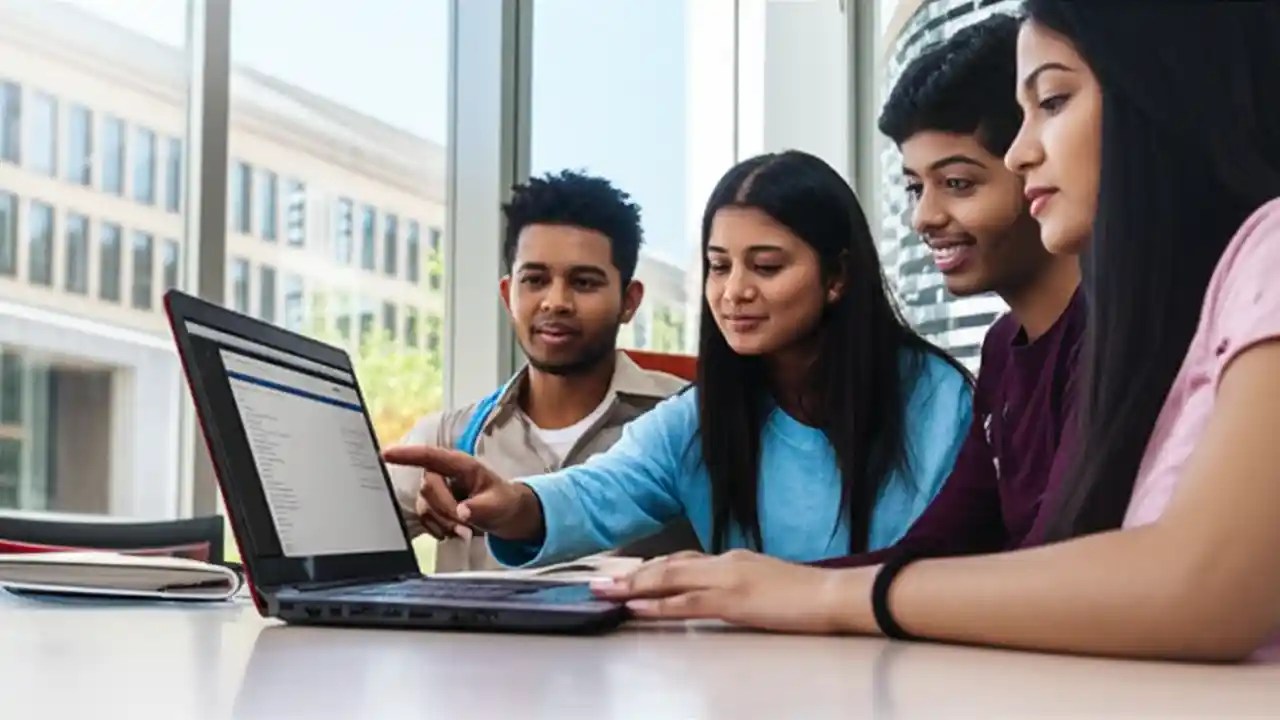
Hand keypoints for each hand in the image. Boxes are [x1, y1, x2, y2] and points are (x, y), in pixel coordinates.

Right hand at [381, 445, 543, 540]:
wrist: (504, 514)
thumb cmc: (502, 501)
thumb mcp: (499, 505)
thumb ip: (481, 508)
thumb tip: (462, 512)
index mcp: (460, 464)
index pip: (430, 456)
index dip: (407, 455)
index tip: (386, 454)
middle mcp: (444, 472)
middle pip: (429, 489)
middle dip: (446, 511)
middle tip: (466, 528)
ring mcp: (436, 489)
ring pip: (425, 506)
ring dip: (443, 523)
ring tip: (464, 532)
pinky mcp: (431, 504)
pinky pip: (425, 518)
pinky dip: (438, 528)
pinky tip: (454, 532)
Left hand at [590, 550, 873, 633]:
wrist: (834, 595)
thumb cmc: (807, 595)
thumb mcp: (765, 584)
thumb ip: (738, 586)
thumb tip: (719, 596)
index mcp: (733, 561)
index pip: (682, 560)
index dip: (650, 568)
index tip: (626, 574)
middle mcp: (725, 563)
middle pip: (667, 565)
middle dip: (631, 574)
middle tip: (599, 581)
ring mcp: (728, 579)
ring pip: (669, 579)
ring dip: (632, 586)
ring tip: (604, 593)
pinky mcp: (733, 600)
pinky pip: (686, 602)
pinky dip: (657, 604)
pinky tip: (637, 607)